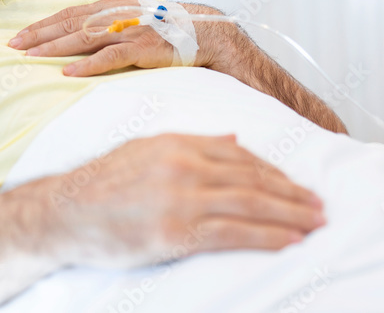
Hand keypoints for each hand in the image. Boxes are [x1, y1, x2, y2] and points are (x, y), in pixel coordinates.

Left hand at [8, 0, 229, 75]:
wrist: (204, 32)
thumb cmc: (163, 29)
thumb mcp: (129, 19)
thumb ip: (105, 24)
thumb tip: (76, 35)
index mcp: (110, 6)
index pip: (68, 13)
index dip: (42, 24)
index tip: (18, 35)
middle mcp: (115, 15)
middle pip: (69, 23)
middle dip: (39, 35)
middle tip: (12, 46)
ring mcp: (128, 30)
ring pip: (84, 38)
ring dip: (54, 48)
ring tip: (31, 57)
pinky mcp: (143, 48)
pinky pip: (111, 57)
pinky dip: (88, 64)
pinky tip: (68, 72)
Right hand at [43, 133, 325, 268]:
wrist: (64, 213)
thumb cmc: (101, 185)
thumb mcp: (144, 149)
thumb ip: (192, 145)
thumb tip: (234, 140)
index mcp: (176, 142)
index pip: (239, 155)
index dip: (273, 171)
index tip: (295, 184)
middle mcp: (183, 165)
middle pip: (252, 179)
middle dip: (291, 194)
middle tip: (319, 206)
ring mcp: (181, 197)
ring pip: (251, 204)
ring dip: (289, 216)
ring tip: (314, 224)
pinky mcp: (177, 231)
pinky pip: (234, 233)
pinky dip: (268, 237)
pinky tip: (288, 241)